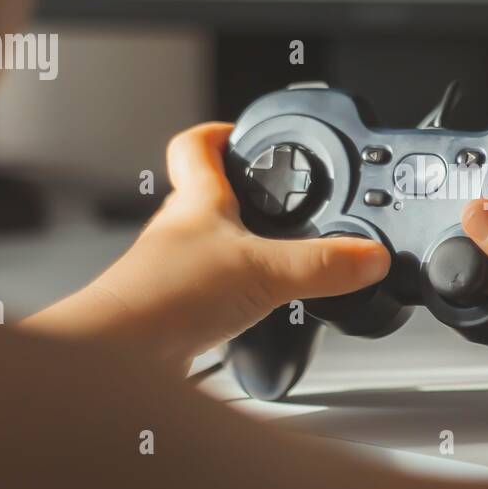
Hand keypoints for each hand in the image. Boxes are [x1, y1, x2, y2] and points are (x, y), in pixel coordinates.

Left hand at [26, 123, 389, 368]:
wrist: (118, 355)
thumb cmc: (164, 297)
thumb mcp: (265, 272)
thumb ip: (323, 264)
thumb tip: (369, 255)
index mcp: (198, 202)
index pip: (199, 146)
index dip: (222, 133)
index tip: (246, 132)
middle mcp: (179, 232)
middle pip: (206, 197)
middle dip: (240, 197)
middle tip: (275, 200)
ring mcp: (173, 272)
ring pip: (210, 248)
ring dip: (239, 252)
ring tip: (277, 264)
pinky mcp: (173, 313)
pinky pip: (209, 294)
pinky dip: (233, 298)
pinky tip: (254, 316)